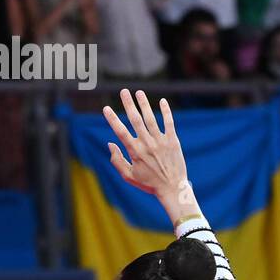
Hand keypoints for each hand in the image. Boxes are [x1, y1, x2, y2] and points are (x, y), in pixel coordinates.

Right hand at [102, 90, 190, 213]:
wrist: (173, 188)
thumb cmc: (149, 183)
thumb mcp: (128, 176)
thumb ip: (117, 160)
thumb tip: (109, 143)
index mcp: (135, 151)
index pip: (120, 131)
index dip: (112, 119)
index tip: (106, 108)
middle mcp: (147, 144)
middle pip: (135, 120)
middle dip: (128, 104)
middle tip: (123, 91)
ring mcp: (161, 141)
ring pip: (151, 119)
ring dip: (144, 104)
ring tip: (139, 92)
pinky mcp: (173, 141)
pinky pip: (169, 123)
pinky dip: (166, 111)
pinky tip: (162, 101)